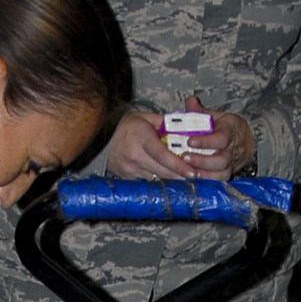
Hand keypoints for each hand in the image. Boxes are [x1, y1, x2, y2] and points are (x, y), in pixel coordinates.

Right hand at [105, 97, 256, 181]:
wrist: (102, 137)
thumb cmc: (126, 125)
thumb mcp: (145, 118)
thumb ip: (165, 123)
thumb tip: (185, 128)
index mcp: (140, 138)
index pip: (162, 154)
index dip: (179, 165)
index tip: (193, 172)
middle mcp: (134, 156)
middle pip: (162, 170)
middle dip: (181, 176)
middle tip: (198, 179)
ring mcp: (130, 169)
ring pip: (157, 179)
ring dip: (172, 181)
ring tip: (188, 181)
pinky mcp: (128, 178)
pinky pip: (148, 182)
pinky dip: (160, 182)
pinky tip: (171, 183)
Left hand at [170, 94, 256, 179]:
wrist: (246, 140)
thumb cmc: (225, 127)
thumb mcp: (216, 115)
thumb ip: (201, 111)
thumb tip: (190, 100)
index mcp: (230, 131)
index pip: (221, 138)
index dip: (206, 141)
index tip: (189, 141)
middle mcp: (232, 150)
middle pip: (221, 160)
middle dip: (202, 161)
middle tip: (184, 158)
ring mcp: (231, 163)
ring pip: (221, 173)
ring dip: (203, 173)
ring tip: (186, 170)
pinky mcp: (228, 173)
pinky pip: (219, 180)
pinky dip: (206, 181)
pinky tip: (192, 179)